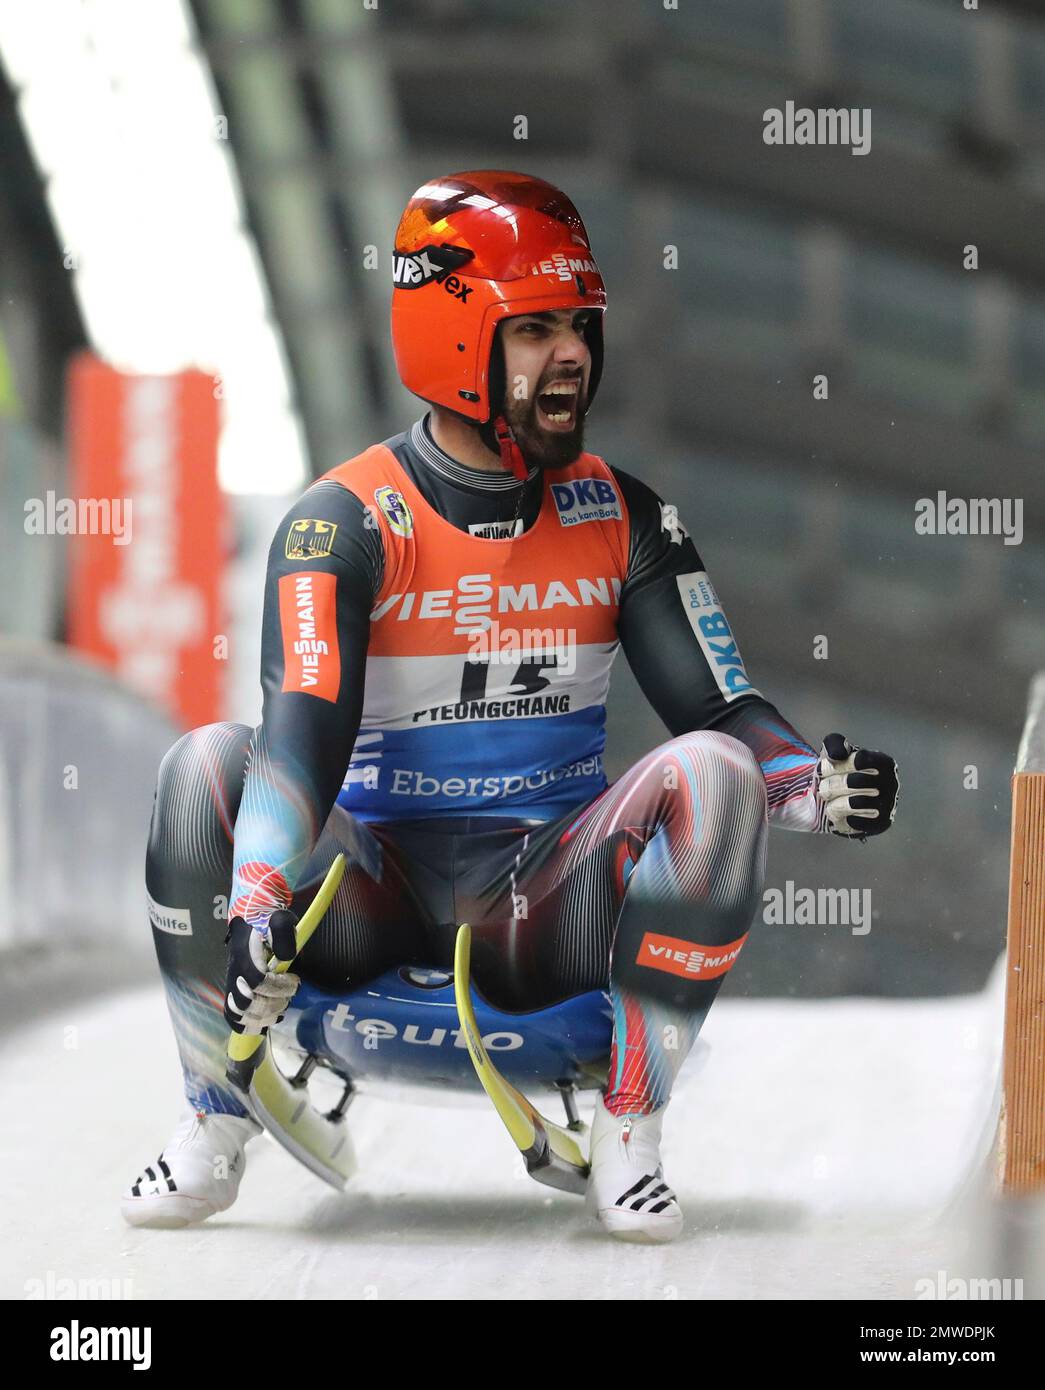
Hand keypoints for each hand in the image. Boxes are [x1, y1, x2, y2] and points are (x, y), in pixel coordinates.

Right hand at [223, 910, 300, 1035]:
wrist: (251, 918)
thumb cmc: (268, 919)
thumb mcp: (281, 919)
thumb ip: (284, 936)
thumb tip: (285, 959)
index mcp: (245, 956)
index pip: (258, 981)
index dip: (278, 986)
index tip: (294, 979)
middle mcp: (235, 973)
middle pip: (247, 1004)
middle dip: (273, 1005)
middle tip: (288, 997)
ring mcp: (232, 984)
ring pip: (239, 1014)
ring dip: (263, 1018)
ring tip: (279, 1010)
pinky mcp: (233, 992)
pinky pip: (232, 1016)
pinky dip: (248, 1025)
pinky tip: (267, 1020)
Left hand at [816, 732, 897, 838]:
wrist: (846, 800)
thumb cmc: (843, 773)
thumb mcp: (836, 752)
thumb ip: (834, 744)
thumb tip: (837, 754)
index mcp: (883, 762)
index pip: (858, 760)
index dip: (835, 766)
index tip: (824, 770)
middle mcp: (890, 782)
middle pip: (853, 782)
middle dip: (830, 786)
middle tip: (823, 788)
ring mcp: (889, 804)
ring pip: (854, 803)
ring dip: (833, 804)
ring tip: (830, 802)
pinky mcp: (882, 823)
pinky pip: (856, 822)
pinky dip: (842, 819)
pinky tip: (840, 814)